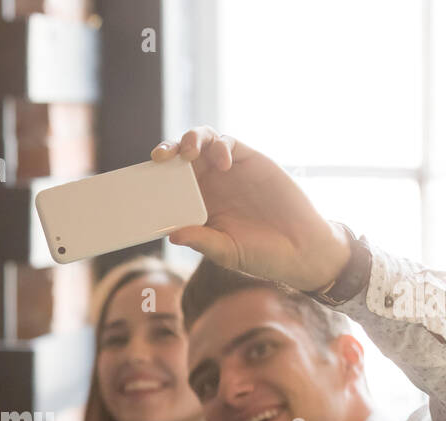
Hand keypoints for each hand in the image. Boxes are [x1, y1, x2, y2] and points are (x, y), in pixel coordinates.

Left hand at [153, 127, 350, 292]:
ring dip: (191, 140)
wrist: (301, 248)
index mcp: (197, 205)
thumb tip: (172, 235)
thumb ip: (202, 241)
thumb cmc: (261, 255)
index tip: (144, 177)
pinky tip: (224, 164)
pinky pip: (228, 142)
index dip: (156, 176)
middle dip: (168, 151)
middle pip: (181, 157)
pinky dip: (220, 147)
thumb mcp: (226, 252)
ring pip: (202, 142)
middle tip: (161, 157)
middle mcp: (210, 184)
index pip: (169, 183)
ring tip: (189, 153)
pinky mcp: (250, 160)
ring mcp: (229, 170)